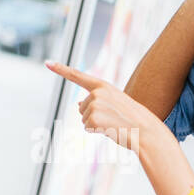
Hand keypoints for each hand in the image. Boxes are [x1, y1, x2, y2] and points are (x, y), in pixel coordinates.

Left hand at [45, 60, 166, 151]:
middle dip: (93, 116)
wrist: (145, 130)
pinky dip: (97, 132)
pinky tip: (110, 129)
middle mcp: (96, 93)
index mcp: (103, 85)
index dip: (61, 69)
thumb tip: (77, 105)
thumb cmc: (131, 118)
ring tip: (114, 123)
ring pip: (83, 119)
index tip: (47, 62)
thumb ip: (95, 101)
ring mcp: (94, 105)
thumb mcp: (114, 104)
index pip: (78, 76)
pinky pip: (87, 128)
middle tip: (113, 118)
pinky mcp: (93, 118)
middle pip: (81, 108)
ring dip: (96, 124)